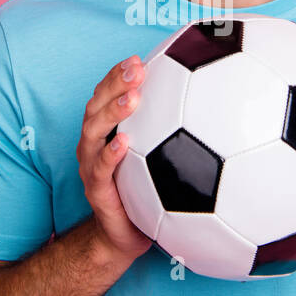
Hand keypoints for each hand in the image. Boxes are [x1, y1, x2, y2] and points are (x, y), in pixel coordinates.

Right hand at [76, 54, 152, 262]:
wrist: (123, 236)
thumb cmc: (142, 192)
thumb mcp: (155, 159)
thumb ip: (167, 132)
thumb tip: (204, 106)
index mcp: (106, 132)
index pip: (105, 95)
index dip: (117, 75)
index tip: (137, 58)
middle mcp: (93, 144)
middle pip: (96, 105)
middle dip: (114, 84)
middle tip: (136, 69)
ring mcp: (92, 166)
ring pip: (93, 132)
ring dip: (112, 112)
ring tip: (133, 98)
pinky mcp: (97, 190)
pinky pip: (101, 169)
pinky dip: (110, 155)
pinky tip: (125, 142)